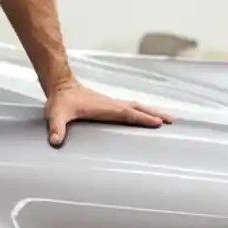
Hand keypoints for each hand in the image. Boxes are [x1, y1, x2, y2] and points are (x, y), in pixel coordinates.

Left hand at [44, 78, 172, 146]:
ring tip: (167, 119)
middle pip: (138, 108)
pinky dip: (142, 111)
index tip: (158, 123)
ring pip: (136, 107)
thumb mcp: (56, 115)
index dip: (142, 118)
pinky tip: (145, 116)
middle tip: (172, 121)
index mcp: (105, 108)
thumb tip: (55, 141)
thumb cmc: (60, 101)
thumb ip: (56, 128)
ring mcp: (112, 103)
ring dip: (151, 112)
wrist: (60, 85)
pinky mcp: (109, 105)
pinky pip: (130, 108)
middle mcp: (112, 104)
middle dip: (155, 114)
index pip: (127, 114)